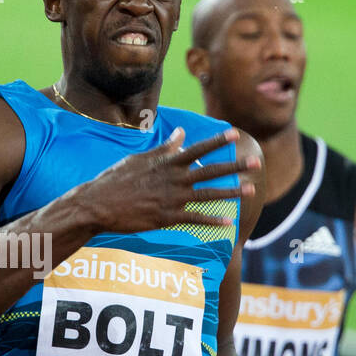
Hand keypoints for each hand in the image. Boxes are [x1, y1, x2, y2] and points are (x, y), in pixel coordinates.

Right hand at [79, 128, 258, 235]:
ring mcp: (172, 198)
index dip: (217, 141)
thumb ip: (164, 148)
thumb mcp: (139, 159)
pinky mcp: (167, 217)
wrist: (99, 204)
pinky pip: (195, 218)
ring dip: (232, 192)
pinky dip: (213, 220)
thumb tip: (182, 134)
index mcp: (166, 162)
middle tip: (256, 162)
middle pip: (211, 170)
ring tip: (250, 189)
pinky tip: (229, 222)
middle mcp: (173, 178)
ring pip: (208, 194)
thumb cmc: (116, 180)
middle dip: (235, 166)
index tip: (235, 134)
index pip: (197, 149)